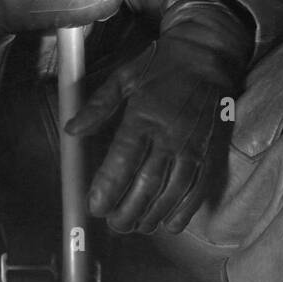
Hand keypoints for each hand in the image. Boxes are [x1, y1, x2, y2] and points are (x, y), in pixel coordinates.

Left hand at [65, 0, 253, 233]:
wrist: (208, 55)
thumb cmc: (162, 65)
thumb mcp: (125, 76)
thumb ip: (98, 106)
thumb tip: (71, 130)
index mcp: (144, 116)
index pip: (123, 161)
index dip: (107, 188)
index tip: (94, 206)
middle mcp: (170, 136)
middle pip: (146, 185)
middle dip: (127, 211)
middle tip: (113, 223)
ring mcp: (193, 148)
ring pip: (171, 194)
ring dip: (151, 216)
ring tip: (135, 226)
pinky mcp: (211, 153)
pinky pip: (198, 191)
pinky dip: (183, 212)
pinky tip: (169, 224)